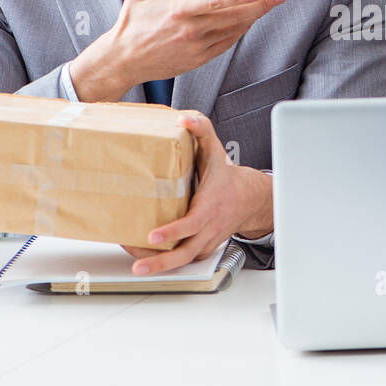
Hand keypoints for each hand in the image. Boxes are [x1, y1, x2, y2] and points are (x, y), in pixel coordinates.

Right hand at [72, 0, 286, 100]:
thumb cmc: (130, 26)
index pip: (215, 2)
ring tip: (271, 4)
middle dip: (261, 5)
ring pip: (233, 30)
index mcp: (178, 10)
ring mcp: (196, 46)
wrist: (122, 61)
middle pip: (233, 16)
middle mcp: (191, 29)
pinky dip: (240, 32)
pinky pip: (226, 43)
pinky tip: (250, 21)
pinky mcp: (198, 59)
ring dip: (254, 17)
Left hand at [121, 112, 273, 274]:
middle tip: (138, 268)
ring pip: (184, 261)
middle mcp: (208, 228)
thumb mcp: (215, 150)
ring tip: (136, 265)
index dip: (173, 232)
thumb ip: (201, 131)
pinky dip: (166, 262)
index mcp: (209, 207)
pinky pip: (184, 260)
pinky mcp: (203, 248)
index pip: (192, 224)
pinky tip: (146, 259)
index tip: (153, 236)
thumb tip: (184, 118)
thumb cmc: (227, 176)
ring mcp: (206, 241)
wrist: (249, 199)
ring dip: (159, 266)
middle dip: (161, 264)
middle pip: (185, 253)